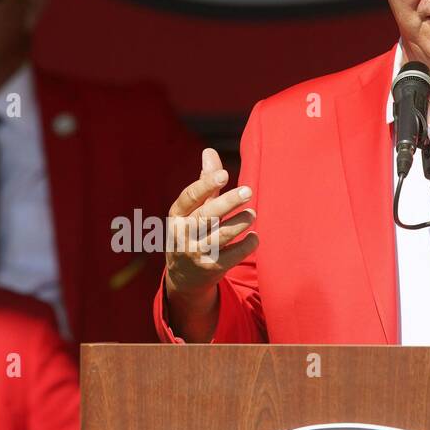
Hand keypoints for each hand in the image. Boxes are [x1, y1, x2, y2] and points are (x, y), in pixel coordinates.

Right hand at [163, 148, 258, 341]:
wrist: (184, 278)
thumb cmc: (191, 233)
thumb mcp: (192, 210)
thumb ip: (204, 182)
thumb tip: (209, 151)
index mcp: (176, 216)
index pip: (189, 197)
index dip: (206, 185)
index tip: (224, 174)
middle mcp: (182, 234)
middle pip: (207, 215)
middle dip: (228, 202)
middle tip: (248, 190)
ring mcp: (196, 253)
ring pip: (222, 235)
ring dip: (240, 223)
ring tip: (252, 214)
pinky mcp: (211, 268)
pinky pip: (233, 254)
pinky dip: (247, 244)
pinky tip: (253, 237)